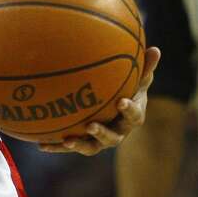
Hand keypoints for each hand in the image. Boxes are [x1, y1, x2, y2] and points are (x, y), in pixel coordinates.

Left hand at [38, 46, 160, 155]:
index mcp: (132, 117)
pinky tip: (41, 145)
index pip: (134, 116)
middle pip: (112, 138)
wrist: (119, 108)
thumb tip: (156, 49)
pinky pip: (70, 145)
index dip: (129, 110)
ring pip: (91, 147)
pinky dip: (56, 146)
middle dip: (102, 133)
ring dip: (79, 144)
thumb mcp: (139, 79)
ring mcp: (100, 140)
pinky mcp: (84, 142)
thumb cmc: (130, 89)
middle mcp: (117, 132)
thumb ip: (146, 67)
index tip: (121, 102)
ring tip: (67, 140)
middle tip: (91, 126)